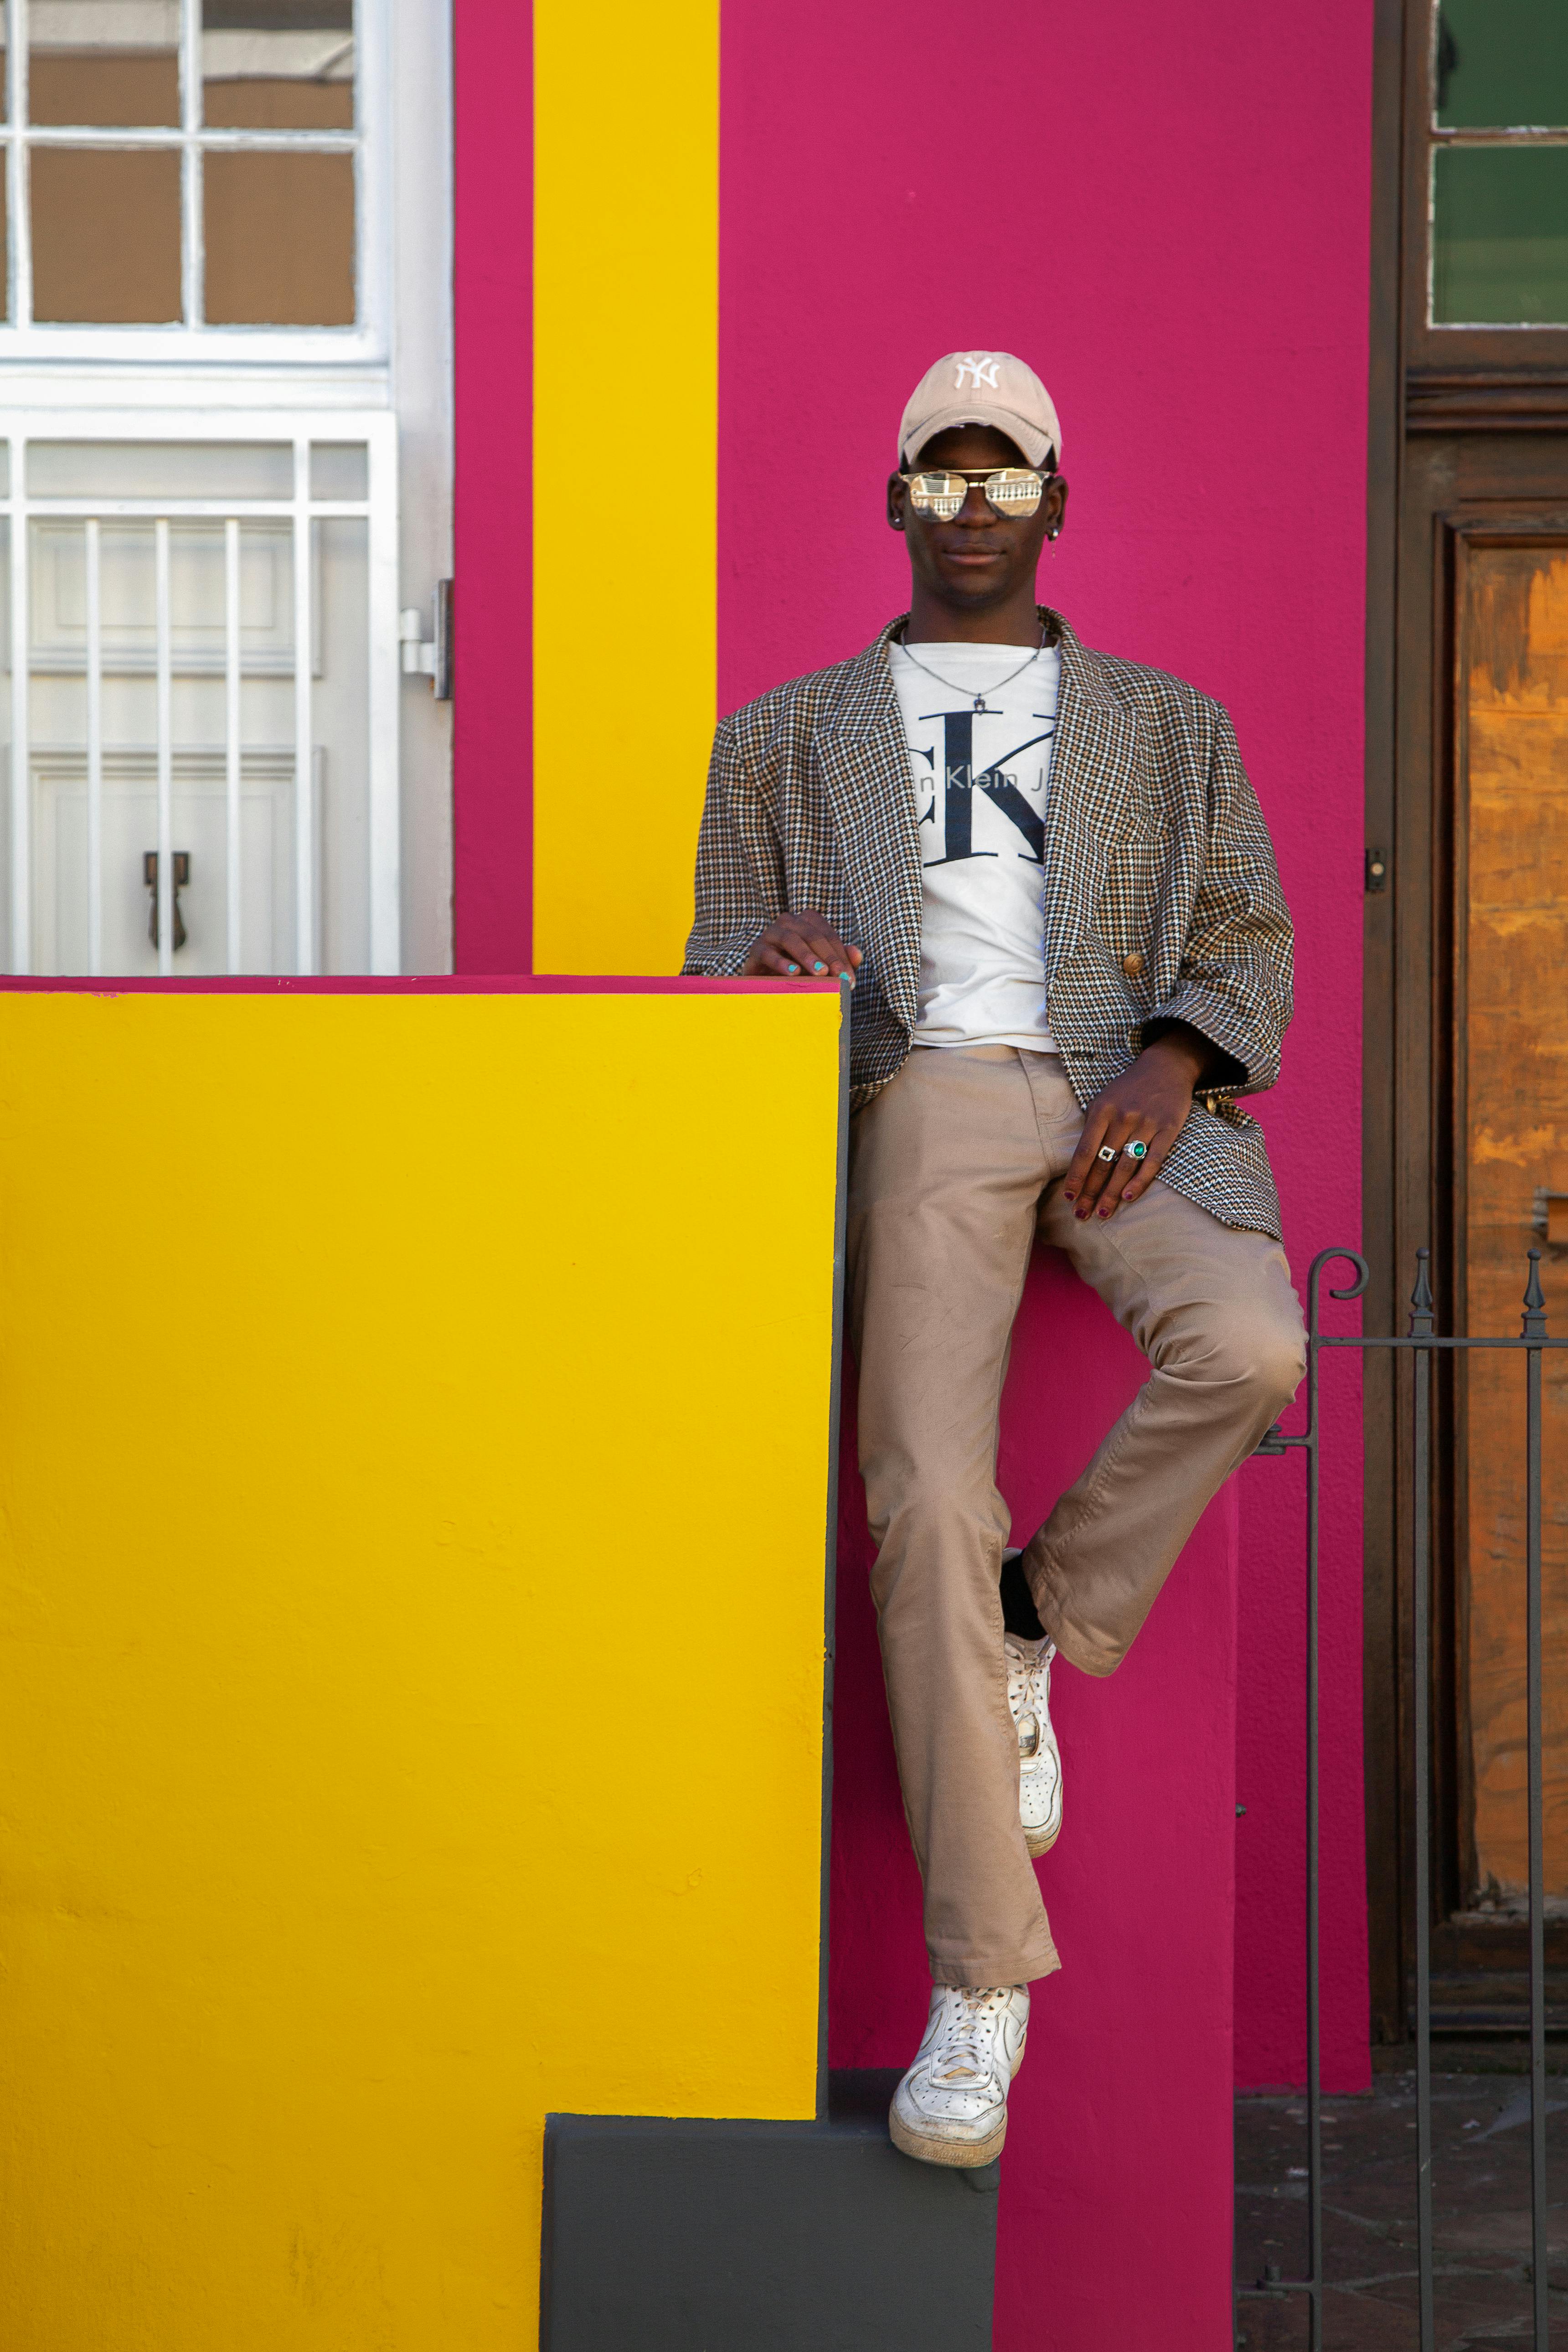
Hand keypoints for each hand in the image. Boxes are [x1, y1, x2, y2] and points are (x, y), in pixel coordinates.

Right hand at [742, 911, 863, 980]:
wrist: (768, 982)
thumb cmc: (800, 971)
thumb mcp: (824, 968)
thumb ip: (842, 960)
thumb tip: (857, 954)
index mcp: (808, 921)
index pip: (829, 936)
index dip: (841, 958)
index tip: (849, 981)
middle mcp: (789, 922)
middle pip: (812, 935)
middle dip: (828, 958)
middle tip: (839, 978)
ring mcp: (771, 933)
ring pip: (791, 939)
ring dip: (807, 956)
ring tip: (820, 973)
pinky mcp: (756, 949)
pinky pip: (768, 952)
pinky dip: (781, 962)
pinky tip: (793, 973)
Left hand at [1062, 1026, 1210, 1221]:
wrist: (1165, 1066)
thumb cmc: (1128, 1088)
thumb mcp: (1103, 1100)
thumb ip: (1093, 1128)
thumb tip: (1079, 1165)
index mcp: (1101, 1110)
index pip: (1084, 1151)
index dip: (1076, 1177)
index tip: (1069, 1198)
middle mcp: (1122, 1118)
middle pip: (1103, 1163)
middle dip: (1091, 1192)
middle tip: (1083, 1215)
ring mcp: (1146, 1124)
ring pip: (1125, 1166)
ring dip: (1112, 1193)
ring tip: (1103, 1213)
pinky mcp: (1168, 1129)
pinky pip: (1152, 1161)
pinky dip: (1140, 1181)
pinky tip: (1128, 1197)